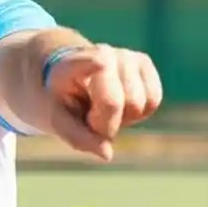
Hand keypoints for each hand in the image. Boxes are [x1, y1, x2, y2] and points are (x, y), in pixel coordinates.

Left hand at [45, 43, 162, 160]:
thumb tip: (106, 154)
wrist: (66, 76)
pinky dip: (138, 113)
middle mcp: (102, 53)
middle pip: (117, 103)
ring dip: (123, 119)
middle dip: (105, 123)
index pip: (91, 63)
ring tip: (102, 109)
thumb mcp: (54, 120)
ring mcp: (125, 55)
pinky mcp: (144, 63)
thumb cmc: (58, 100)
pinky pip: (153, 101)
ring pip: (139, 105)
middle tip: (89, 118)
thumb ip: (76, 136)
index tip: (100, 64)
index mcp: (70, 64)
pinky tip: (119, 106)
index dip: (97, 65)